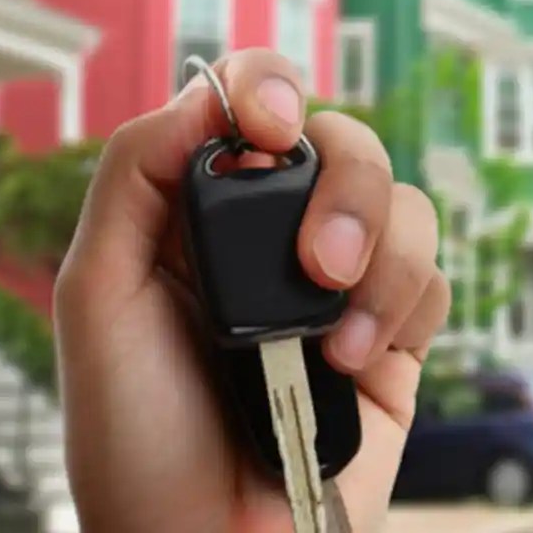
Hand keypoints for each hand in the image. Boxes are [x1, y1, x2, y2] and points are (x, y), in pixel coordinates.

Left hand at [55, 49, 448, 531]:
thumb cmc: (138, 441)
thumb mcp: (98, 297)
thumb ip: (136, 179)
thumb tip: (205, 98)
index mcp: (201, 216)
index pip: (250, 107)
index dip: (271, 91)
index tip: (271, 130)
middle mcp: (275, 239)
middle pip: (346, 143)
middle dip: (345, 192)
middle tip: (316, 266)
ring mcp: (342, 287)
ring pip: (405, 206)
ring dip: (383, 261)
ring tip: (337, 341)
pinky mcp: (396, 337)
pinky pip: (435, 279)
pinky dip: (404, 309)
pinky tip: (357, 364)